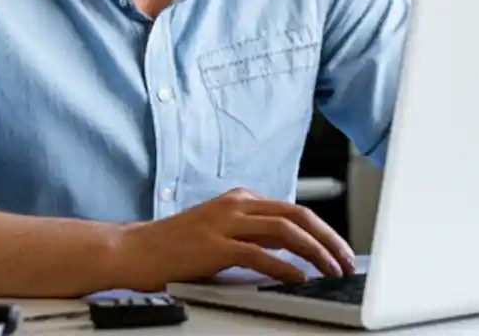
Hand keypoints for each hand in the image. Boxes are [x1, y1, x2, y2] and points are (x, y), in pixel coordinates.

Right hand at [116, 188, 356, 291]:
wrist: (132, 250)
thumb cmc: (174, 246)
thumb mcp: (221, 231)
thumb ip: (253, 235)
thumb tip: (293, 250)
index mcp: (240, 199)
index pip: (295, 210)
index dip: (323, 231)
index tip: (340, 251)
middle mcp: (236, 205)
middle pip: (298, 215)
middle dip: (328, 239)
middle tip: (347, 261)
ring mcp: (224, 223)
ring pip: (285, 231)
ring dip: (315, 252)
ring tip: (331, 272)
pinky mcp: (214, 245)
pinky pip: (260, 255)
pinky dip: (285, 268)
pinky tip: (299, 280)